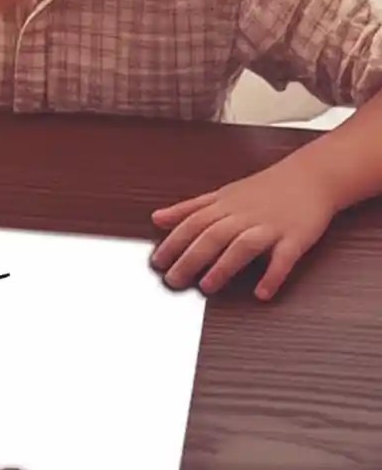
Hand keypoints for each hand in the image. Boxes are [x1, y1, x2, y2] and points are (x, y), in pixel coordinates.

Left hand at [150, 161, 335, 299]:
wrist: (312, 176)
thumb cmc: (264, 189)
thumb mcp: (222, 194)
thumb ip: (189, 208)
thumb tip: (157, 218)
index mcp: (224, 205)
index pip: (193, 223)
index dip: (173, 242)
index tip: (156, 262)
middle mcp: (244, 215)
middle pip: (213, 235)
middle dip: (190, 258)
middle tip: (173, 281)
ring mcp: (271, 226)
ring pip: (244, 245)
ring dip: (224, 266)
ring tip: (207, 287)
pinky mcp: (296, 237)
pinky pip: (285, 258)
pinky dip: (273, 275)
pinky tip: (262, 293)